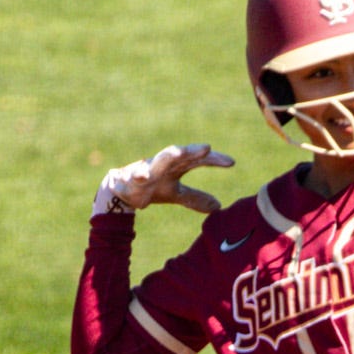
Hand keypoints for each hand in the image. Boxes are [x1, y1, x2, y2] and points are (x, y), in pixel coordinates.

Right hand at [93, 144, 234, 216]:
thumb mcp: (175, 194)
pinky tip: (142, 175)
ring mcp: (149, 168)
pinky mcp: (132, 177)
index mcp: (177, 167)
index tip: (231, 162)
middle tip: (207, 147)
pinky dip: (138, 173)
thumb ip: (195, 198)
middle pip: (182, 155)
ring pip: (160, 159)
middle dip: (193, 151)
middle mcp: (165, 164)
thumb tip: (218, 206)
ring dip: (169, 154)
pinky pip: (135, 174)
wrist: (122, 191)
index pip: (199, 160)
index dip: (214, 160)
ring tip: (178, 151)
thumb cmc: (152, 187)